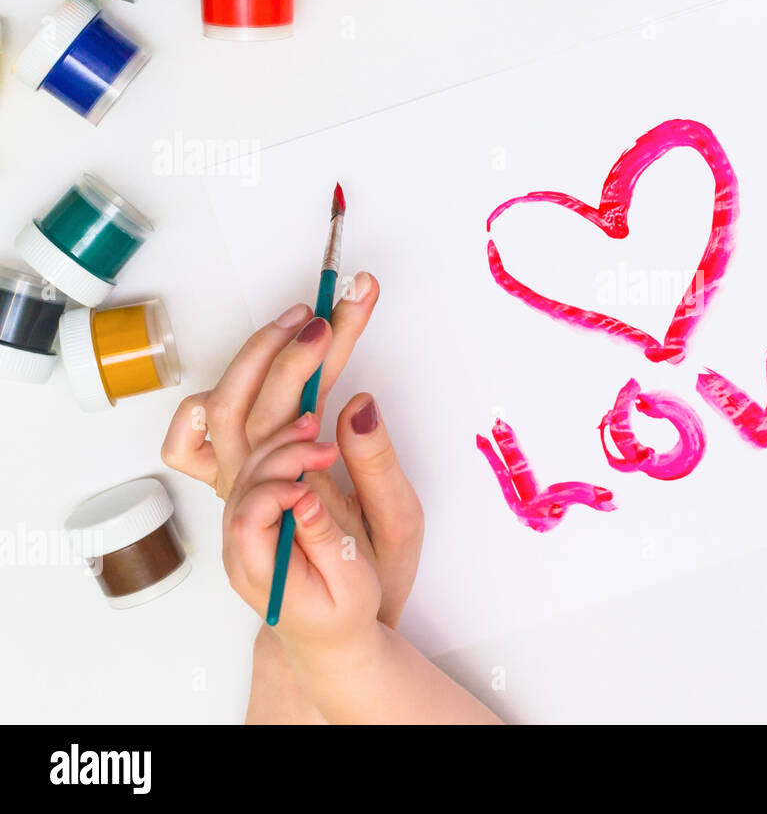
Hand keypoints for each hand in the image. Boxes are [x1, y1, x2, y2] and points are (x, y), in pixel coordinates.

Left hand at [161, 274, 422, 625]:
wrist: (324, 630)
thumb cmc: (358, 590)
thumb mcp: (393, 533)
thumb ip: (375, 470)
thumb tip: (360, 405)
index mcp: (280, 518)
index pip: (282, 429)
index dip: (308, 373)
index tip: (339, 332)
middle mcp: (244, 498)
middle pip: (249, 406)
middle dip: (295, 347)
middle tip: (342, 306)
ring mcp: (234, 484)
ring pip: (223, 406)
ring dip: (264, 353)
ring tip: (313, 318)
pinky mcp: (238, 474)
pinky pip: (203, 432)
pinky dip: (224, 390)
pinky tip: (267, 358)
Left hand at [222, 413, 380, 649]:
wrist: (329, 638)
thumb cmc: (344, 615)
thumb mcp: (351, 583)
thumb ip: (325, 542)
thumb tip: (305, 500)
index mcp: (262, 576)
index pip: (248, 520)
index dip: (276, 490)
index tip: (315, 482)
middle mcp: (239, 555)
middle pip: (240, 491)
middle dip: (280, 456)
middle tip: (323, 443)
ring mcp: (240, 539)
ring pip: (241, 479)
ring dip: (276, 448)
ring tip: (313, 428)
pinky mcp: (251, 525)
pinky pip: (252, 481)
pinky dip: (276, 456)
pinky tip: (302, 441)